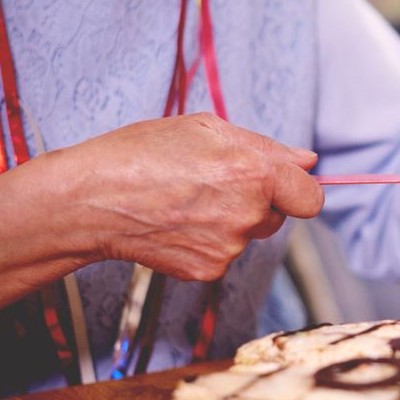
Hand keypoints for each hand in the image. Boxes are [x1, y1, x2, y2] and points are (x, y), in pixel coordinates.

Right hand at [51, 113, 323, 280]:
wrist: (88, 201)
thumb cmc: (142, 154)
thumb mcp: (205, 129)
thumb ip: (265, 147)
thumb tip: (308, 161)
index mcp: (255, 174)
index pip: (311, 197)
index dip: (298, 189)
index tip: (280, 184)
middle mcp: (248, 215)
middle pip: (278, 216)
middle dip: (259, 201)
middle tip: (213, 183)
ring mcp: (228, 247)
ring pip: (249, 234)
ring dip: (231, 220)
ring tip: (186, 200)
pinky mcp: (207, 270)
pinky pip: (224, 254)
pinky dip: (208, 241)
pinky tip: (176, 222)